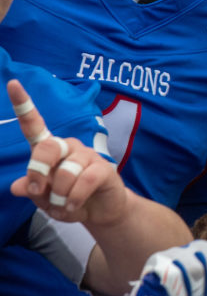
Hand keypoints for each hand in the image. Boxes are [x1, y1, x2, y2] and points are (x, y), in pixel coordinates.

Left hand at [7, 80, 123, 225]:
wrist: (100, 211)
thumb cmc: (69, 199)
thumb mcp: (45, 198)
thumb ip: (32, 190)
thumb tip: (17, 187)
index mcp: (50, 150)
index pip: (34, 125)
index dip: (23, 105)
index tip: (12, 84)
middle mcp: (68, 147)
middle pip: (47, 147)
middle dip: (38, 172)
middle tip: (40, 191)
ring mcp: (88, 155)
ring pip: (65, 173)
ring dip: (59, 197)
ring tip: (64, 205)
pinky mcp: (104, 168)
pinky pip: (84, 183)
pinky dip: (74, 201)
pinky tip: (75, 207)